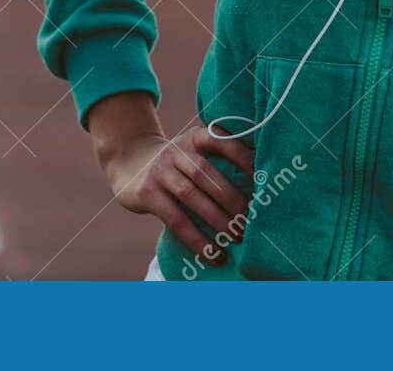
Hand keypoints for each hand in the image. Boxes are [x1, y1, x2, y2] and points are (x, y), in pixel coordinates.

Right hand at [100, 123, 254, 264]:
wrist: (128, 161)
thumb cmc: (177, 163)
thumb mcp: (194, 151)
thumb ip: (218, 162)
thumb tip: (258, 193)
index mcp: (196, 138)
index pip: (222, 141)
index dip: (243, 157)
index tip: (263, 178)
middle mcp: (177, 151)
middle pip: (207, 174)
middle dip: (232, 198)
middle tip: (252, 220)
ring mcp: (160, 171)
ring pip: (191, 196)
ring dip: (217, 219)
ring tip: (236, 237)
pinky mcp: (147, 194)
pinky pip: (175, 219)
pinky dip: (196, 239)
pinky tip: (212, 254)